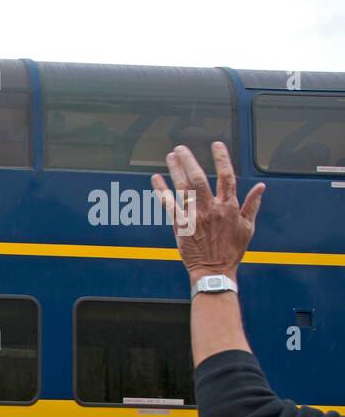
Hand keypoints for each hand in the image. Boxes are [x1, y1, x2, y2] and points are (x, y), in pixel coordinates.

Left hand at [151, 142, 265, 282]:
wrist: (214, 272)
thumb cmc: (231, 251)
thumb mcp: (247, 228)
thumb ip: (252, 206)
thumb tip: (261, 188)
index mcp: (230, 207)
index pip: (227, 176)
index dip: (222, 158)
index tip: (216, 144)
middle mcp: (211, 209)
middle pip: (199, 179)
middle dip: (189, 161)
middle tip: (181, 148)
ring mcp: (194, 217)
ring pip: (183, 189)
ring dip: (175, 170)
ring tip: (170, 156)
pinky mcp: (180, 226)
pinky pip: (169, 204)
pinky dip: (161, 190)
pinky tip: (156, 178)